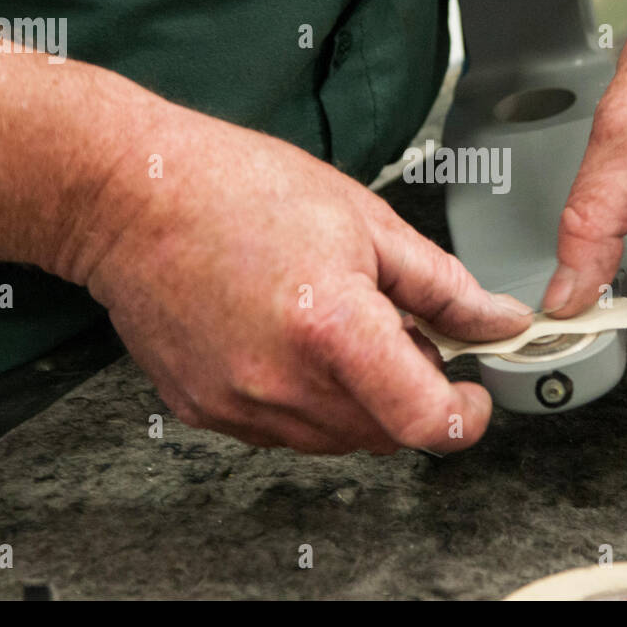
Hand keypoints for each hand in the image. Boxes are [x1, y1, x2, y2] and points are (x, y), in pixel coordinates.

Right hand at [63, 110, 531, 453]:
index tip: (471, 393)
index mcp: (332, 329)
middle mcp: (282, 383)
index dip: (466, 415)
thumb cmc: (236, 189)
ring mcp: (238, 405)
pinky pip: (284, 430)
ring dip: (359, 399)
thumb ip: (442, 285)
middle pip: (386, 433)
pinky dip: (307, 399)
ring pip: (338, 438)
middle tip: (396, 328)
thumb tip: (495, 321)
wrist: (132, 196)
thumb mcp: (365, 220)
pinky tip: (290, 340)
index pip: (425, 422)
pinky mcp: (205, 412)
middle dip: (411, 390)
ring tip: (334, 325)